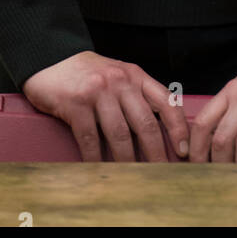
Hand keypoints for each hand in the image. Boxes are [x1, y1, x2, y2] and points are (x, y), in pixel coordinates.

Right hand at [22, 50, 189, 162]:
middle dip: (156, 153)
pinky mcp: (76, 103)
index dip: (178, 128)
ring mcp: (98, 91)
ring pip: (120, 134)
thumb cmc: (89, 74)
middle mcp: (120, 81)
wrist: (52, 58)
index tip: (183, 151)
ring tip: (132, 179)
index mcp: (135, 75)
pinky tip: (99, 170)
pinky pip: (90, 138)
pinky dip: (95, 158)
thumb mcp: (119, 76)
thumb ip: (136, 96)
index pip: (166, 102)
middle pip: (145, 123)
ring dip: (127, 161)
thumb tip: (160, 132)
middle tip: (161, 175)